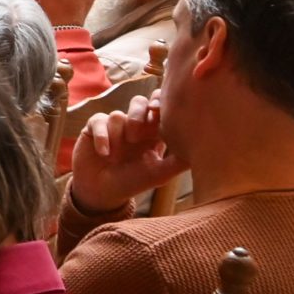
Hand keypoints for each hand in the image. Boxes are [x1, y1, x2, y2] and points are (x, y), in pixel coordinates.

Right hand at [69, 92, 176, 215]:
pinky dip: (102, 137)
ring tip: (116, 157)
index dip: (160, 103)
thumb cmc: (133, 182)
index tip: (158, 112)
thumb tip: (199, 148)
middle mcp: (134, 125)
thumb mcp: (159, 174)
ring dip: (118, 135)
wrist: (101, 191)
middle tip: (136, 135)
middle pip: (139, 102)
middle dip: (138, 113)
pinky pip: (98, 121)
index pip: (160, 108)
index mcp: (153, 132)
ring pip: (118, 114)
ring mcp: (114, 125)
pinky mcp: (94, 127)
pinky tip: (104, 153)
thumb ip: (177, 161)